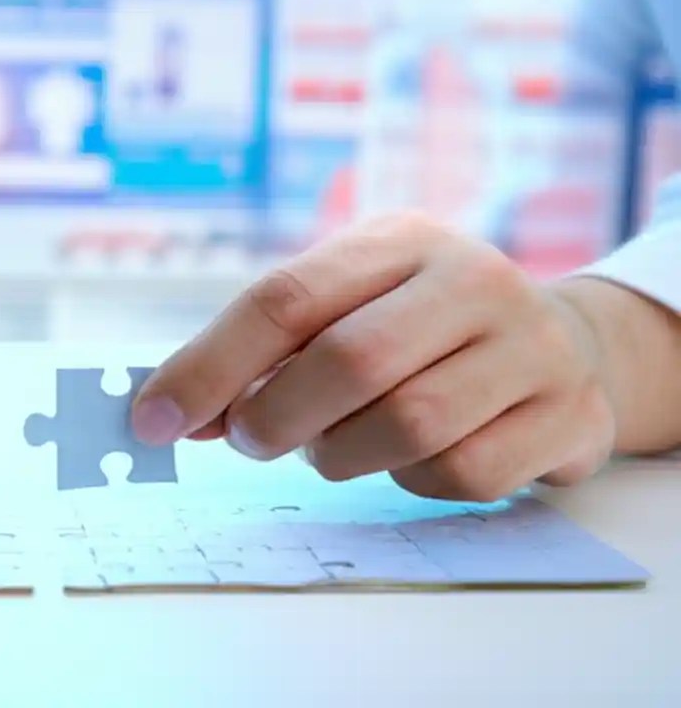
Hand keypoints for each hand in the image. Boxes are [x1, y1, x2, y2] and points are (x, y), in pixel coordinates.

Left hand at [132, 213, 615, 501]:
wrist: (564, 344)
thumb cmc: (416, 329)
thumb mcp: (343, 309)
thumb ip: (261, 353)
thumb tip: (168, 410)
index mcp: (398, 240)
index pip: (284, 297)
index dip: (207, 364)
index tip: (153, 420)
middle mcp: (472, 278)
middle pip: (348, 361)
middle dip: (275, 418)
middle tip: (251, 440)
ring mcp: (532, 346)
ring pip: (408, 426)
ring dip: (342, 455)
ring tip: (335, 446)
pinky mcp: (568, 417)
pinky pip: (462, 475)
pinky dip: (413, 482)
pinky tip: (411, 460)